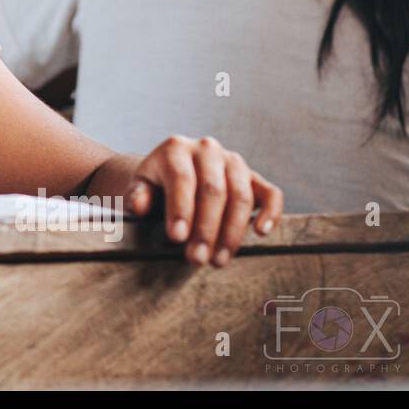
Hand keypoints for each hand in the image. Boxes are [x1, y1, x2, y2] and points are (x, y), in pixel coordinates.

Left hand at [126, 136, 283, 266]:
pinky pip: (271, 193)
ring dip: (231, 231)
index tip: (177, 238)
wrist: (170, 174)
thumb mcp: (138, 186)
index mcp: (176, 148)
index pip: (182, 179)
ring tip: (218, 260)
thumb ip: (137, 195)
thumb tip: (140, 206)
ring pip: (240, 195)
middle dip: (205, 228)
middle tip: (196, 258)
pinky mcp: (254, 178)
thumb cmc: (153, 186)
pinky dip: (271, 212)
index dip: (181, 209)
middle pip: (213, 190)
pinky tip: (261, 233)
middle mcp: (207, 149)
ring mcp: (234, 161)